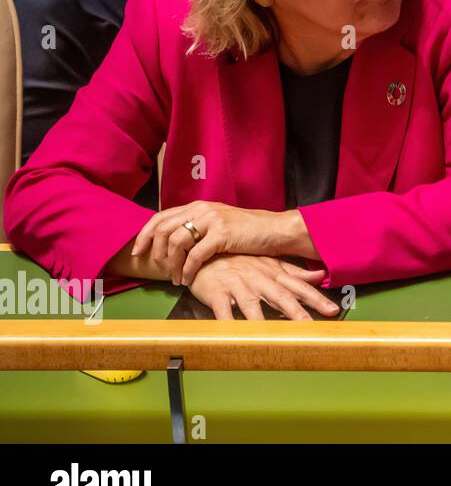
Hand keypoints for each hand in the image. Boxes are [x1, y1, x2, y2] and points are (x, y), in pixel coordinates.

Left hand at [131, 201, 311, 286]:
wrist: (275, 230)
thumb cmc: (248, 232)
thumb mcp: (218, 224)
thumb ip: (197, 228)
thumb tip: (173, 244)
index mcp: (198, 206)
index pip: (160, 217)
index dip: (145, 235)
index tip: (139, 252)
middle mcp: (202, 209)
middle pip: (163, 229)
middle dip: (157, 253)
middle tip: (161, 270)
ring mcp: (212, 220)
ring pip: (176, 242)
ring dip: (172, 265)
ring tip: (176, 278)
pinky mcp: (222, 234)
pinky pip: (195, 255)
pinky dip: (187, 270)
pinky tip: (188, 279)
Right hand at [187, 255, 338, 320]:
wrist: (205, 252)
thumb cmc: (240, 261)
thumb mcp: (270, 263)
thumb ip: (295, 272)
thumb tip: (321, 276)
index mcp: (273, 273)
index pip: (299, 287)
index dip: (316, 298)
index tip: (333, 311)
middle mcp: (258, 278)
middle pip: (280, 297)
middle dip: (296, 312)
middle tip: (310, 327)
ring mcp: (238, 285)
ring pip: (252, 304)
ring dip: (263, 320)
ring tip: (273, 337)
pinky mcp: (217, 292)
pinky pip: (222, 309)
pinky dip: (227, 322)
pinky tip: (233, 334)